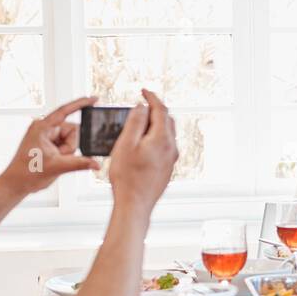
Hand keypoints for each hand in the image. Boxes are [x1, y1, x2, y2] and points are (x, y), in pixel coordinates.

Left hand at [0, 96, 100, 196]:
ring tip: (54, 160)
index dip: (81, 104)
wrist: (16, 183)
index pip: (65, 111)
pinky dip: (64, 153)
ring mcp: (45, 135)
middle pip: (72, 131)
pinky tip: (55, 160)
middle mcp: (43, 128)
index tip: (94, 99)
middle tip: (59, 157)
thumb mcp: (58, 167)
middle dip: (70, 146)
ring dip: (67, 152)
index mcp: (42, 127)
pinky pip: (64, 144)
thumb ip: (80, 163)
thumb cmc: (27, 173)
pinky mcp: (47, 142)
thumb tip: (96, 163)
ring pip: (70, 139)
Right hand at [106, 89, 178, 209]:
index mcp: (162, 138)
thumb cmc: (128, 178)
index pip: (160, 109)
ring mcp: (170, 159)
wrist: (135, 205)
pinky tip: (143, 142)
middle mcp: (171, 147)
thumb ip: (135, 122)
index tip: (144, 91)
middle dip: (155, 109)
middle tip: (142, 105)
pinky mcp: (167, 168)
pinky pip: (164, 145)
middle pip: (167, 120)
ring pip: (167, 133)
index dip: (152, 97)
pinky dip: (155, 137)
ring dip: (156, 124)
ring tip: (141, 122)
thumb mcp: (126, 144)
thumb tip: (142, 107)